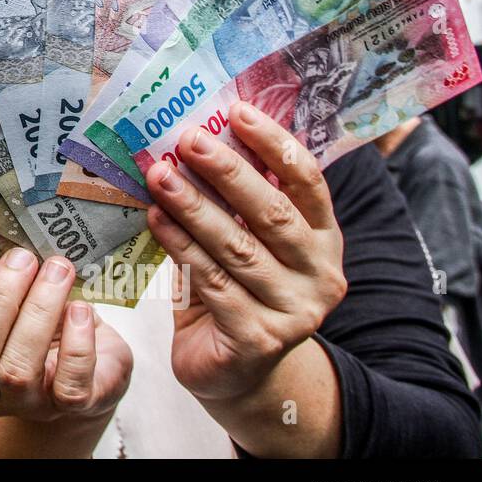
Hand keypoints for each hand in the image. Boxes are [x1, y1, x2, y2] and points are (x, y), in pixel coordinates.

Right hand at [0, 225, 131, 425]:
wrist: (86, 373)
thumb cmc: (38, 324)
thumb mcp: (11, 300)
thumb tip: (1, 223)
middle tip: (25, 256)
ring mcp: (23, 402)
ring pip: (18, 369)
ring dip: (38, 313)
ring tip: (58, 269)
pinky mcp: (67, 408)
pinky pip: (69, 386)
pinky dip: (77, 345)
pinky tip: (82, 310)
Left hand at [144, 100, 346, 403]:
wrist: (235, 371)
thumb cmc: (239, 290)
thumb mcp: (250, 242)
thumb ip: (239, 200)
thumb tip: (198, 132)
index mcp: (325, 239)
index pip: (308, 182)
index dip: (274, 143)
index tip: (237, 110)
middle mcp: (320, 274)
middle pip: (272, 212)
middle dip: (226, 171)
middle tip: (187, 138)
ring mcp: (294, 311)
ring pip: (237, 247)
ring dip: (193, 206)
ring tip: (159, 175)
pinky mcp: (257, 338)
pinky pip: (213, 282)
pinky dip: (180, 246)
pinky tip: (155, 219)